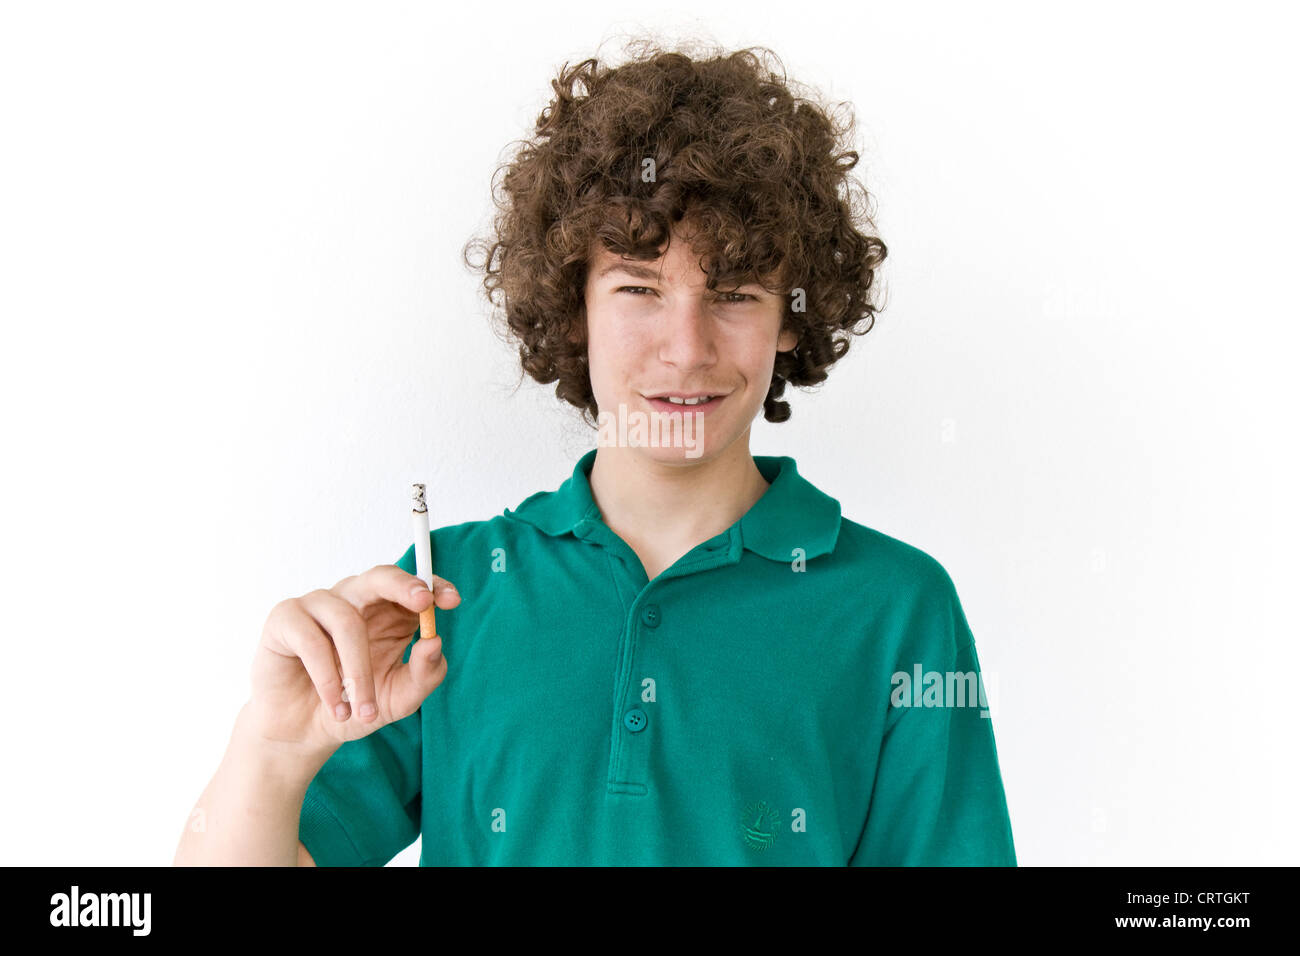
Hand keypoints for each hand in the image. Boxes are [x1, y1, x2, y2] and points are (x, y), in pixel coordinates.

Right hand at [246, 564, 460, 753]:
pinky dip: (327, 678)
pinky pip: (312, 640)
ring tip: (364, 710)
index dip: (434, 586)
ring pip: (347, 620)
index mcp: (389, 613)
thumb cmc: (354, 708)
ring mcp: (319, 605)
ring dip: (359, 672)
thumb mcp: (400, 700)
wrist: (303, 734)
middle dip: (404, 586)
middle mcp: (356, 600)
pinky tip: (335, 706)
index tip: (451, 600)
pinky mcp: (286, 618)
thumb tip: (435, 641)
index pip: (416, 588)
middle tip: (423, 603)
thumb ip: (424, 674)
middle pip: (381, 576)